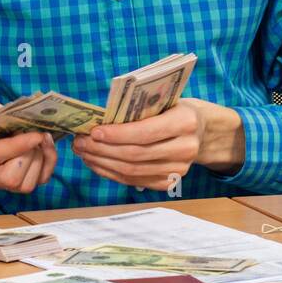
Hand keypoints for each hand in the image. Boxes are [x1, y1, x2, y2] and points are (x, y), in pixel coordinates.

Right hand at [0, 101, 56, 193]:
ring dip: (40, 161)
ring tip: (41, 139)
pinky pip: (35, 183)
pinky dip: (47, 165)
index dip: (19, 145)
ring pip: (24, 185)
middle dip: (30, 155)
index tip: (36, 133)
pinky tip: (45, 148)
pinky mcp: (9, 186)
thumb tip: (21, 113)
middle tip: (37, 134)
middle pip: (10, 178)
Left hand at [72, 97, 244, 190]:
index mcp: (185, 122)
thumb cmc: (174, 108)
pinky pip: (134, 181)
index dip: (117, 134)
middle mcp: (185, 149)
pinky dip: (111, 173)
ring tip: (83, 152)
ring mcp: (179, 170)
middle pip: (136, 155)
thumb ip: (138, 109)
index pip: (145, 132)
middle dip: (102, 150)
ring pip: (132, 171)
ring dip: (102, 163)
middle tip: (80, 142)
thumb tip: (98, 119)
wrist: (201, 130)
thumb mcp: (163, 100)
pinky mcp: (169, 183)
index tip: (93, 131)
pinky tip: (96, 163)